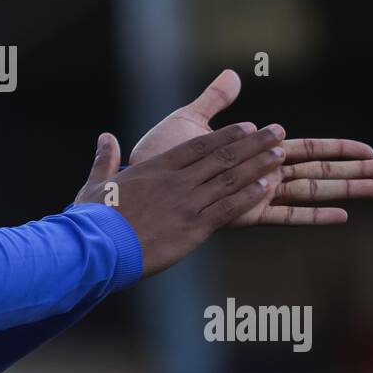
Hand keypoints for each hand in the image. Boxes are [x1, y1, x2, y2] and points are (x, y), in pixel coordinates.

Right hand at [74, 122, 286, 276]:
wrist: (98, 247)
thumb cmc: (93, 218)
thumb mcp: (96, 184)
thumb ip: (105, 159)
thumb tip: (105, 137)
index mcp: (156, 168)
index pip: (198, 145)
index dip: (226, 134)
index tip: (247, 126)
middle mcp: (177, 181)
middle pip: (222, 157)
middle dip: (253, 143)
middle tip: (277, 131)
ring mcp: (187, 204)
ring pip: (230, 179)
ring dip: (258, 165)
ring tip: (280, 154)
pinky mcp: (193, 229)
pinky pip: (227, 209)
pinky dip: (248, 197)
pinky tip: (267, 188)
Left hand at [128, 68, 372, 225]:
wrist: (137, 182)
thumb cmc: (159, 154)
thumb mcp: (191, 120)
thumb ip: (215, 100)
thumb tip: (234, 74)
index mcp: (254, 153)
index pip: (307, 148)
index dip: (338, 147)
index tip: (369, 148)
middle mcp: (262, 175)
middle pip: (320, 169)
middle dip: (355, 169)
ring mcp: (256, 194)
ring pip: (311, 190)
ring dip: (345, 189)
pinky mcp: (243, 212)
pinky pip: (285, 213)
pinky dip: (312, 214)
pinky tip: (341, 216)